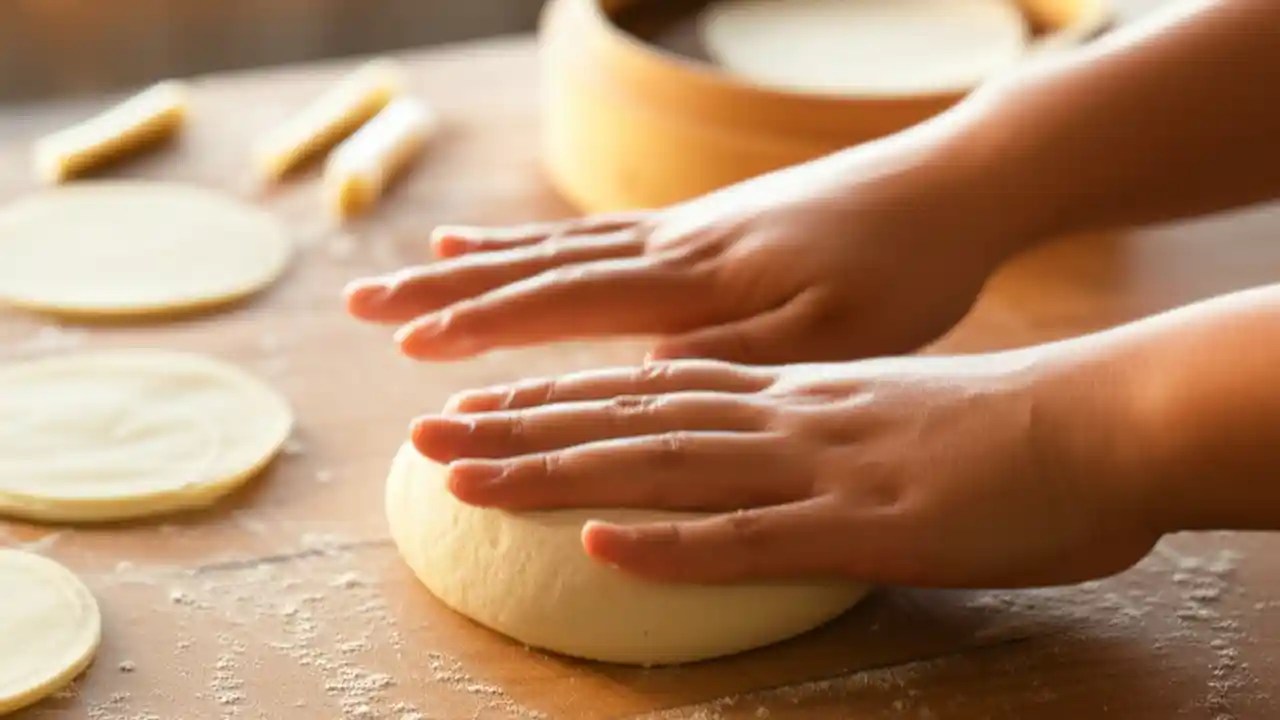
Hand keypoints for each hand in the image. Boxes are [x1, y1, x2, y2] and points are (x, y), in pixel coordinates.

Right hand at [346, 136, 1020, 364]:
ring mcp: (685, 229)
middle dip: (448, 292)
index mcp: (700, 276)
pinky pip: (602, 235)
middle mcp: (675, 244)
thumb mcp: (831, 337)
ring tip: (411, 273)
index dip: (485, 326)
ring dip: (481, 267)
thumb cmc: (902, 274)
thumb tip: (632, 386)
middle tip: (362, 307)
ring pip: (563, 248)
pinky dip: (543, 246)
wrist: (946, 187)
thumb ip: (728, 358)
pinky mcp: (704, 226)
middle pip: (542, 268)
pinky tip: (513, 250)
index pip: (569, 302)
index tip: (408, 347)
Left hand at [408, 354, 1159, 587]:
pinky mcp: (864, 528)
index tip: (484, 401)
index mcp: (791, 392)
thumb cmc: (1002, 428)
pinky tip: (600, 543)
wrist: (1099, 424)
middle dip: (522, 426)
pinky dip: (672, 543)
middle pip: (628, 419)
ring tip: (466, 475)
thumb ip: (811, 424)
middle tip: (429, 433)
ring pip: (662, 466)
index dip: (560, 397)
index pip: (650, 388)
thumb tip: (757, 444)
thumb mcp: (884, 410)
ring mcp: (817, 469)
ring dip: (557, 471)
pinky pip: (750, 539)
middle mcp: (784, 418)